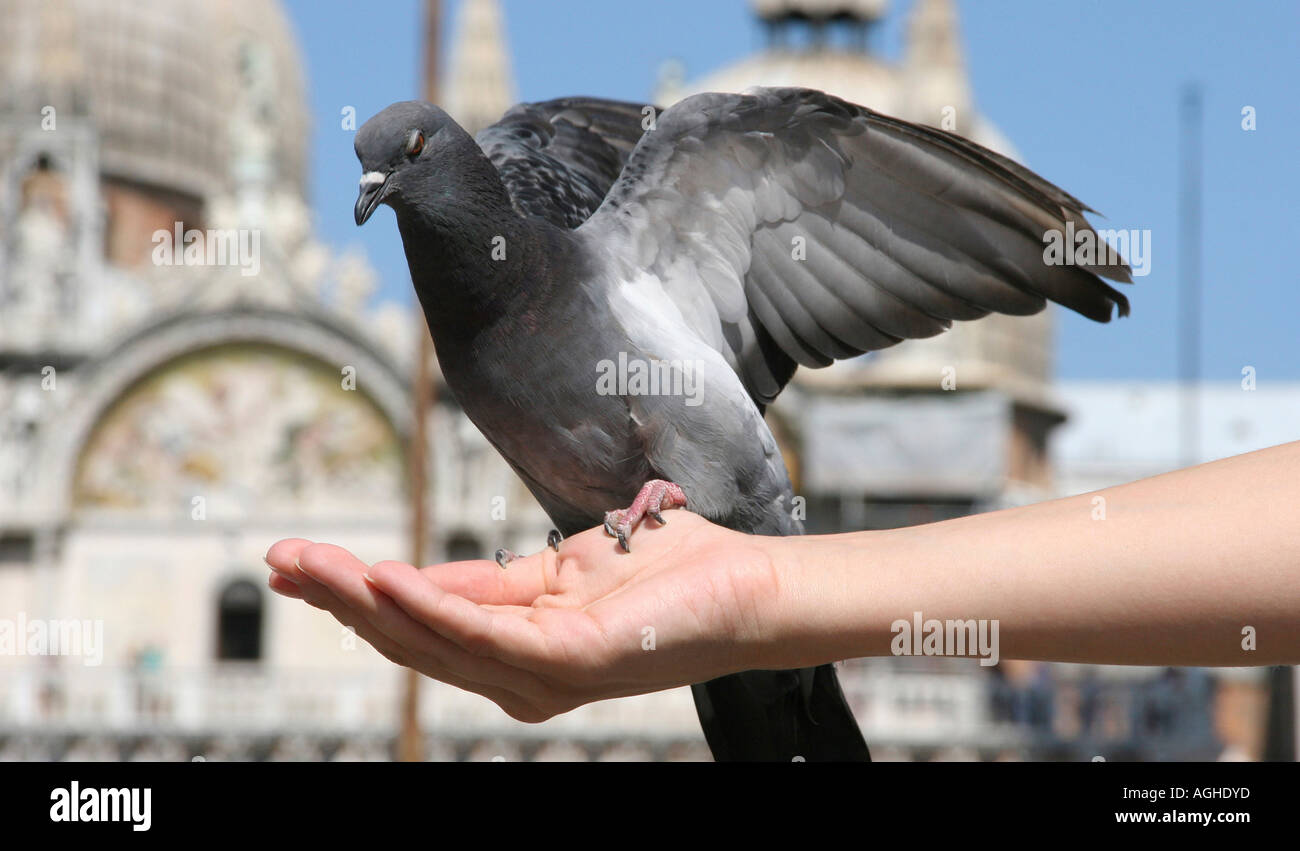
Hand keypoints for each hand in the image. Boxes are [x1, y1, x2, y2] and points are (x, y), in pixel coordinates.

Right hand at [264, 512, 784, 721]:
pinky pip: (487, 632)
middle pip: (410, 636)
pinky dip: (431, 606)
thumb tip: (415, 577)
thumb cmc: (661, 577)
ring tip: (312, 563)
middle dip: (339, 598)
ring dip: (366, 599)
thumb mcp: (557, 572)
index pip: (418, 624)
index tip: (297, 561)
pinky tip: (386, 578)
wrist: (743, 587)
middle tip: (278, 559)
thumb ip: (490, 583)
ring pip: (434, 637)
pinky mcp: (570, 658)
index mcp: (512, 652)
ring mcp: (542, 673)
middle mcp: (518, 674)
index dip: (354, 596)